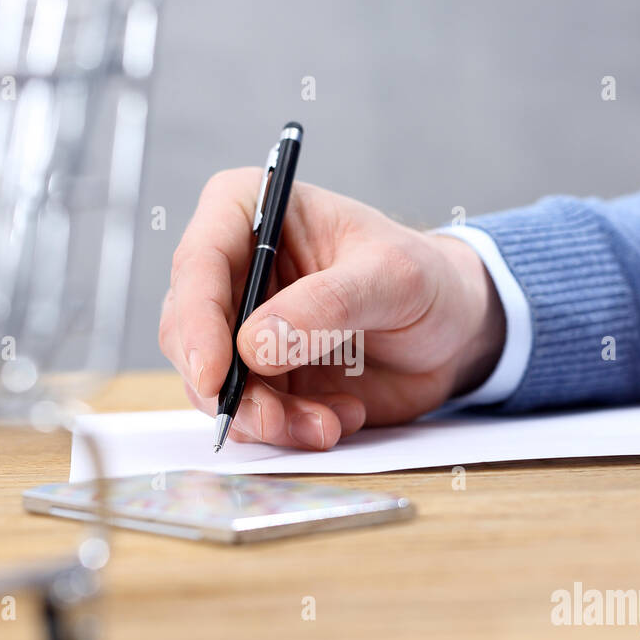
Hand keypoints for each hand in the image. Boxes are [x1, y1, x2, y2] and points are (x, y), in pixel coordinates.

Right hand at [158, 169, 505, 448]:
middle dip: (226, 386)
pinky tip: (337, 419)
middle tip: (272, 420)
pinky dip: (286, 429)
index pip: (198, 263)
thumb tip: (254, 345)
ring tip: (326, 424)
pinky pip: (248, 413)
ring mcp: (240, 327)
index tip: (215, 374)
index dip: (197, 322)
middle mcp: (232, 269)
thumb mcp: (392, 277)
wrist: (452, 330)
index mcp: (249, 211)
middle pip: (187, 332)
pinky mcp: (259, 377)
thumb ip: (328, 305)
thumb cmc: (424, 278)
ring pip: (211, 384)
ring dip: (263, 417)